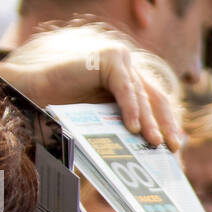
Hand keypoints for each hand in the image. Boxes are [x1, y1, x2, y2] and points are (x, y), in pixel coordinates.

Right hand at [0, 23, 182, 150]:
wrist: (35, 93)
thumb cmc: (66, 110)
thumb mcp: (105, 122)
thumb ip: (125, 129)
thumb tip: (149, 154)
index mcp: (132, 84)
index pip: (157, 107)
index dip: (168, 128)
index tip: (176, 153)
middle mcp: (131, 69)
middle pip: (157, 100)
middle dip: (166, 126)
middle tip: (173, 149)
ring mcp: (122, 61)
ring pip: (142, 96)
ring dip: (149, 122)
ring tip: (154, 143)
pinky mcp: (110, 57)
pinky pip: (125, 87)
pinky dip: (131, 108)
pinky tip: (134, 127)